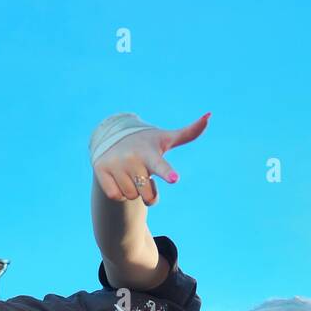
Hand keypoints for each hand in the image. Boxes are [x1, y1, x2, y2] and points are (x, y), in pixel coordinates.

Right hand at [93, 111, 210, 205]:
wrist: (112, 138)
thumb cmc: (146, 143)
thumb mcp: (165, 139)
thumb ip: (189, 132)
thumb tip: (209, 115)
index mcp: (149, 152)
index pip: (160, 165)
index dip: (166, 172)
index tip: (174, 178)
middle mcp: (132, 158)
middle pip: (146, 194)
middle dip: (149, 194)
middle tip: (145, 179)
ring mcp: (115, 164)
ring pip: (130, 196)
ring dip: (133, 192)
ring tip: (131, 175)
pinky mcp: (101, 170)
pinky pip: (115, 196)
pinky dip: (120, 192)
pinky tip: (120, 178)